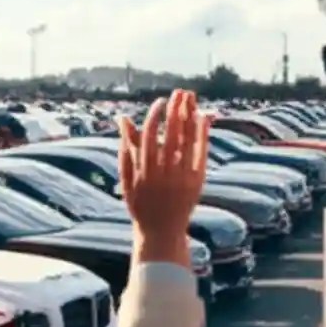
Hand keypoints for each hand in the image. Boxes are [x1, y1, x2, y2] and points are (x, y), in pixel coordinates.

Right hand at [117, 89, 209, 267]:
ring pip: (187, 143)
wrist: (161, 232)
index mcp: (143, 172)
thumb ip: (126, 148)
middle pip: (170, 136)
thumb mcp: (128, 178)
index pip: (149, 137)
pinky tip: (203, 120)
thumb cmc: (141, 204)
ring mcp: (181, 179)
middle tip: (179, 94)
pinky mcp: (196, 183)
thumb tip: (122, 119)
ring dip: (190, 120)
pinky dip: (202, 136)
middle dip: (175, 112)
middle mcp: (163, 175)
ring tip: (192, 101)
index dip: (155, 117)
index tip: (160, 102)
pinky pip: (201, 155)